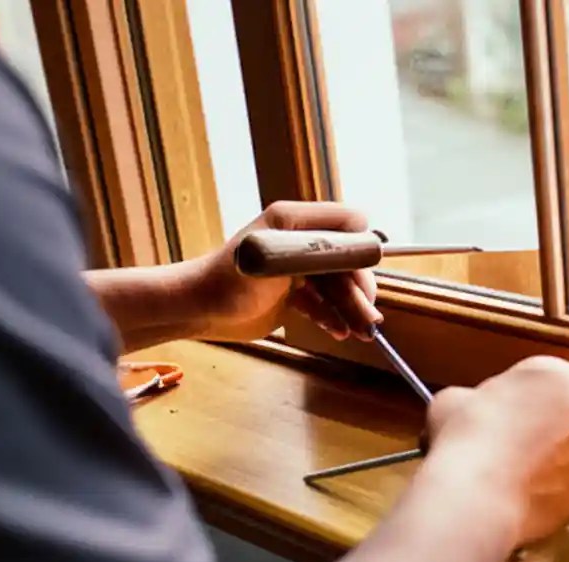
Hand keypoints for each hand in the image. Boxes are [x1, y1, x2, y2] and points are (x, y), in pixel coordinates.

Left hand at [189, 201, 382, 341]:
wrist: (198, 310)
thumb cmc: (230, 280)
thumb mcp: (276, 260)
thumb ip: (319, 249)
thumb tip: (367, 238)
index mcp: (294, 221)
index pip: (346, 224)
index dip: (360, 247)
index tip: (368, 275)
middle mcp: (299, 241)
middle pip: (345, 261)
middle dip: (359, 290)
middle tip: (371, 321)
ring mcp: (297, 269)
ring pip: (337, 286)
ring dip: (351, 308)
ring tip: (362, 333)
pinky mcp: (292, 294)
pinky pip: (322, 303)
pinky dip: (332, 317)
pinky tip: (339, 333)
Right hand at [425, 356, 568, 545]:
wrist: (479, 498)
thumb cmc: (467, 438)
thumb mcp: (453, 400)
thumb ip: (473, 398)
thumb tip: (464, 409)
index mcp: (557, 378)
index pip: (567, 379)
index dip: (542, 395)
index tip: (518, 407)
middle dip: (551, 429)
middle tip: (513, 443)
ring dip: (552, 464)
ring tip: (511, 477)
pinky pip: (567, 494)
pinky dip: (550, 497)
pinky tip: (518, 501)